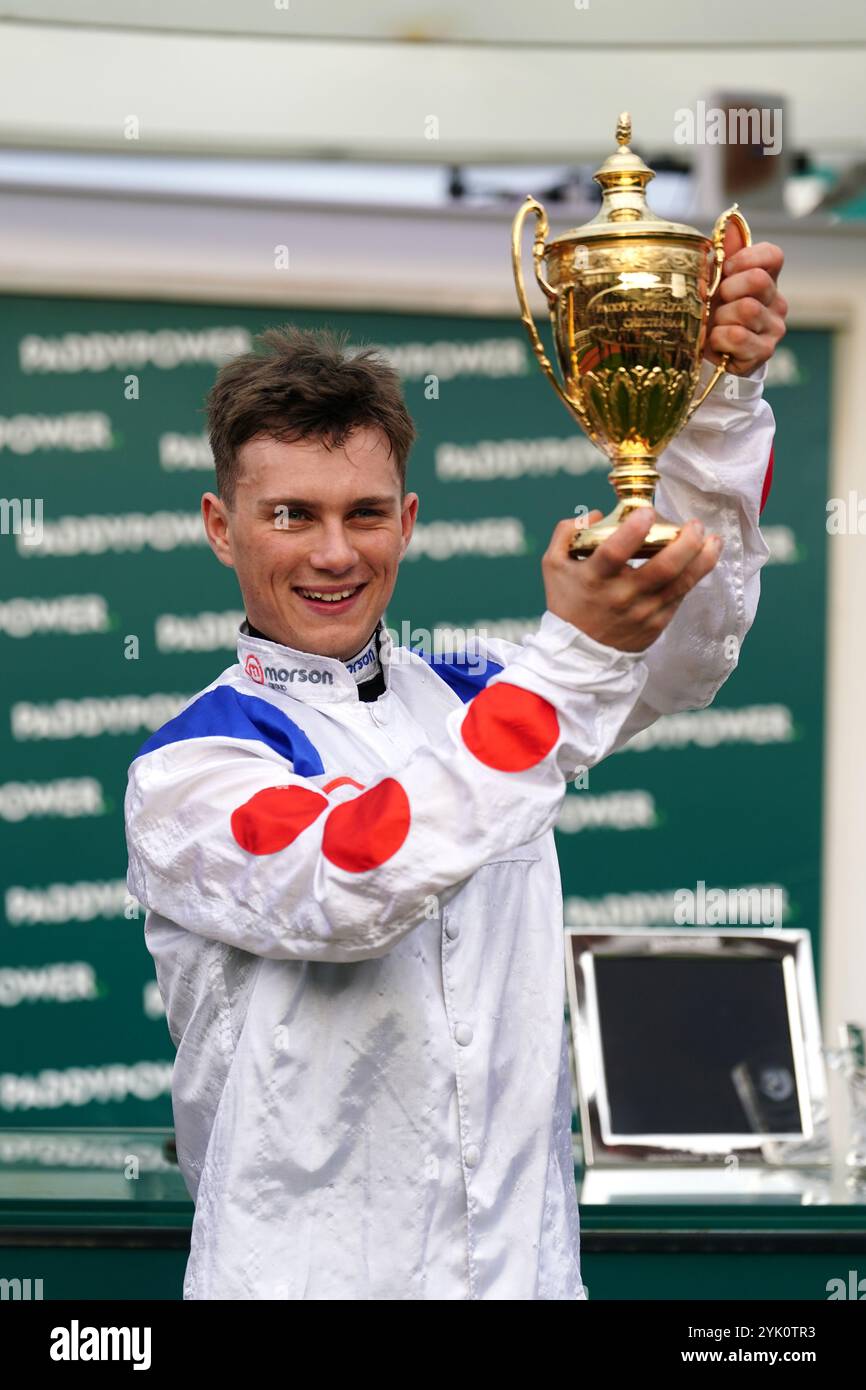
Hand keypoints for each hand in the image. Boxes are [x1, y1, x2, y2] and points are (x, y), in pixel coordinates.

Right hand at [543, 508, 723, 652]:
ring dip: (702, 559)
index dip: (633, 530)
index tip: (647, 512)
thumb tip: (600, 514)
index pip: (614, 553)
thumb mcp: (553, 566)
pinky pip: (680, 596)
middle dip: (685, 542)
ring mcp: (643, 612)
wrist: (580, 655)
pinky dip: (694, 576)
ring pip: (681, 583)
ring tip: (713, 540)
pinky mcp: (658, 624)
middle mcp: (621, 596)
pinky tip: (702, 559)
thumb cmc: (568, 604)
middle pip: (662, 568)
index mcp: (593, 579)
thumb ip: (567, 532)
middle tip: (695, 525)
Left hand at [703, 222, 786, 376]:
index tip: (726, 270)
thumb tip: (731, 219)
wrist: (709, 358)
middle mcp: (777, 302)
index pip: (773, 255)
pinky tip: (716, 343)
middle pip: (759, 280)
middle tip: (717, 301)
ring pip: (746, 309)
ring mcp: (774, 328)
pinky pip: (737, 336)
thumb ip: (725, 253)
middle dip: (728, 289)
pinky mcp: (764, 351)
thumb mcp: (714, 283)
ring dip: (720, 318)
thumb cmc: (712, 315)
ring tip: (715, 325)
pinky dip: (718, 339)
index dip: (746, 258)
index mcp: (767, 279)